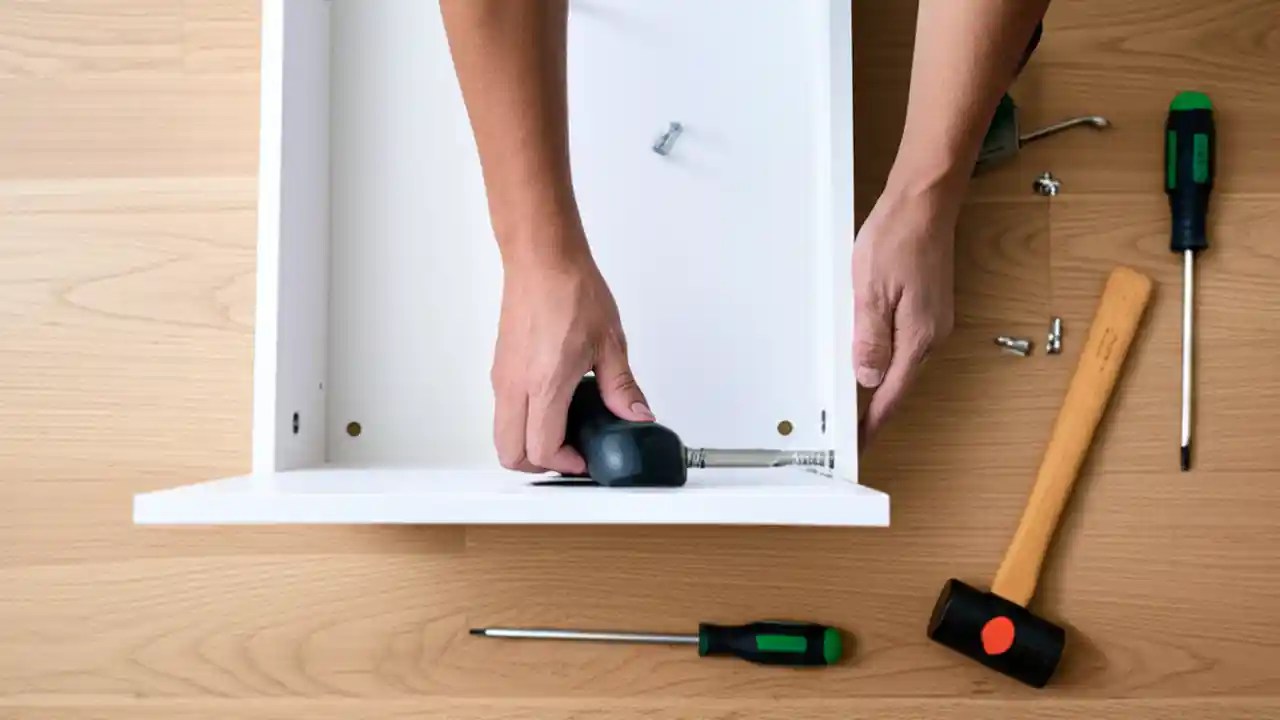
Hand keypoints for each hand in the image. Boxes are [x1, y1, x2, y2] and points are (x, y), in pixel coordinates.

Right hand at [491, 242, 653, 473]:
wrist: (542, 259)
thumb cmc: (570, 289)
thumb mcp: (610, 342)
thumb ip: (622, 387)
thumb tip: (635, 415)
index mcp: (544, 383)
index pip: (541, 448)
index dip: (565, 463)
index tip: (586, 457)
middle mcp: (515, 384)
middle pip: (509, 453)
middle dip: (538, 465)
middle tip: (570, 454)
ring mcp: (502, 376)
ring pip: (502, 434)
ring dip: (528, 444)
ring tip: (563, 431)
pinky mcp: (500, 367)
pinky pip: (503, 411)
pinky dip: (522, 422)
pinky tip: (553, 405)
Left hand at [853, 185, 956, 443]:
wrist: (924, 203)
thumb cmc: (897, 238)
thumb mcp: (870, 291)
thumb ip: (870, 339)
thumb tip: (868, 378)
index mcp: (918, 337)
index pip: (893, 394)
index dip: (873, 423)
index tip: (859, 445)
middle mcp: (932, 335)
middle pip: (899, 384)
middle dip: (874, 409)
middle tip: (850, 430)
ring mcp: (933, 321)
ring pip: (902, 364)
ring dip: (879, 381)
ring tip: (855, 403)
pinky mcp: (928, 308)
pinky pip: (905, 344)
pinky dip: (886, 356)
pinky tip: (870, 357)